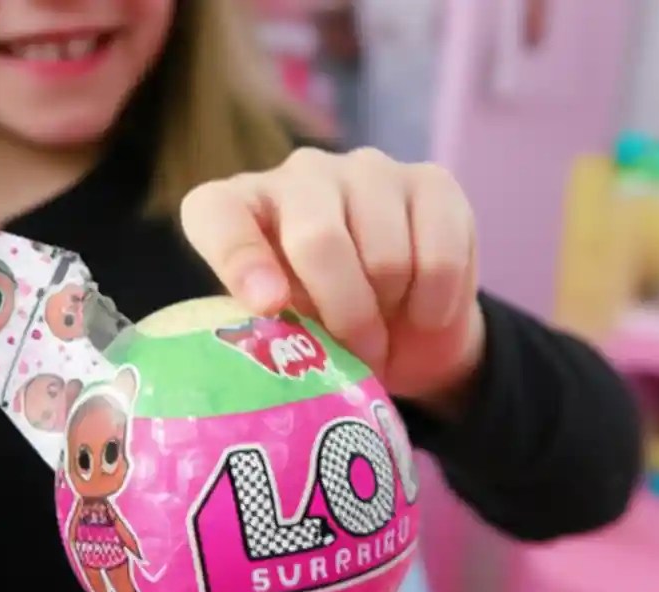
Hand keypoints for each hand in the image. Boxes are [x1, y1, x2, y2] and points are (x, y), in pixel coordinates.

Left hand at [180, 147, 484, 414]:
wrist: (399, 327)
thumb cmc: (320, 328)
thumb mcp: (281, 336)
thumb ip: (266, 327)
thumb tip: (278, 322)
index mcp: (238, 208)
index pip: (217, 215)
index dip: (241, 260)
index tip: (270, 307)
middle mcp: (298, 175)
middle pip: (317, 238)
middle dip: (344, 312)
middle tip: (358, 353)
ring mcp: (367, 170)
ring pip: (386, 254)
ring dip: (390, 311)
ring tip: (383, 326)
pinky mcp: (432, 181)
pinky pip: (440, 254)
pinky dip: (436, 302)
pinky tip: (424, 310)